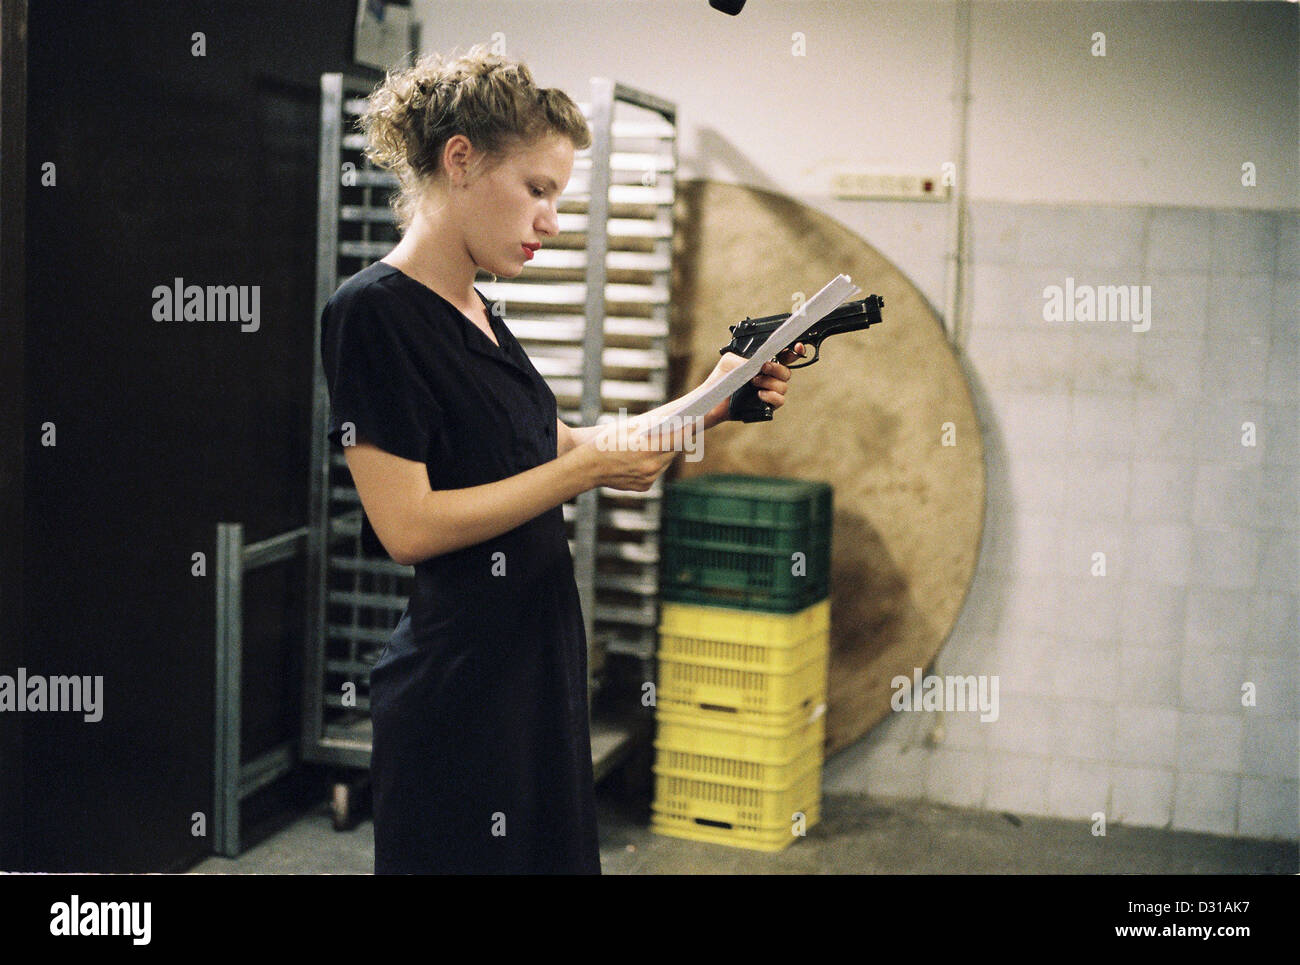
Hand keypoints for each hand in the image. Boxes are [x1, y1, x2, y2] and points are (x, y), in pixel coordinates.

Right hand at [578, 418, 700, 491]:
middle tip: (683, 426)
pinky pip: (657, 471)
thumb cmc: (606, 443)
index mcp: (648, 449)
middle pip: (674, 449)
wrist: (588, 468)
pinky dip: (655, 463)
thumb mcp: (628, 428)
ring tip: (665, 439)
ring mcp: (649, 478)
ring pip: (666, 461)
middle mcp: (652, 466)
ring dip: (666, 451)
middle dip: (677, 438)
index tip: (695, 419)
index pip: (678, 437)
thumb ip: (652, 425)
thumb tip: (672, 419)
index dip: (688, 428)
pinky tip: (649, 455)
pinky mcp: (645, 486)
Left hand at [703, 343, 806, 426]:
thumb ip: (746, 357)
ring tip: (753, 382)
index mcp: (764, 363)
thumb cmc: (721, 378)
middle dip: (776, 368)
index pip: (785, 356)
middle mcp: (770, 377)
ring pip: (783, 386)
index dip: (795, 351)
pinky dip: (771, 396)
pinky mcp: (767, 405)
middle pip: (787, 371)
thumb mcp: (730, 360)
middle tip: (763, 367)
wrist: (713, 399)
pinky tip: (759, 394)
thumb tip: (760, 361)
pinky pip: (780, 400)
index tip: (797, 347)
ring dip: (770, 382)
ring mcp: (770, 391)